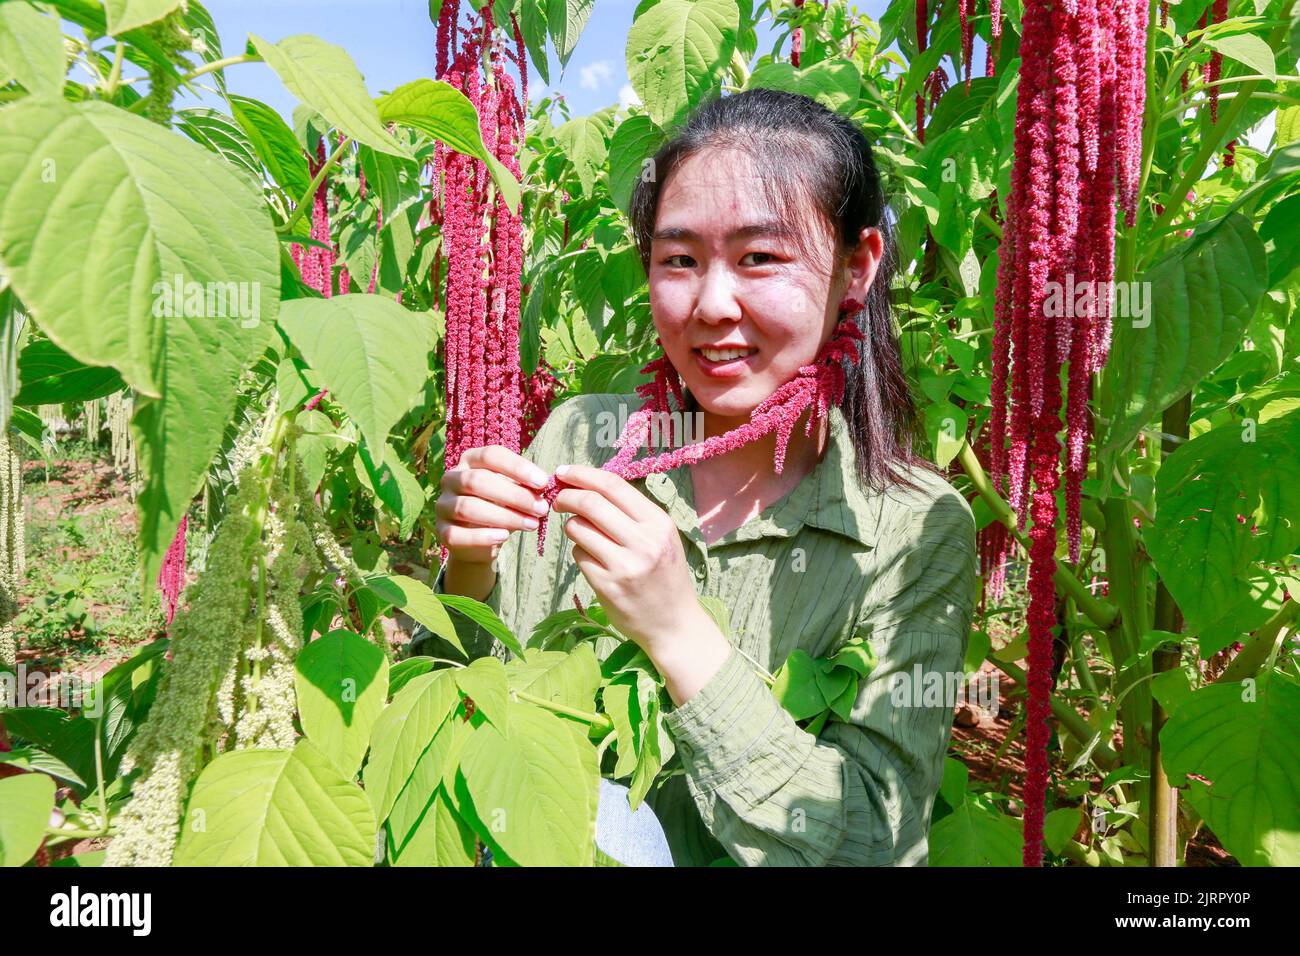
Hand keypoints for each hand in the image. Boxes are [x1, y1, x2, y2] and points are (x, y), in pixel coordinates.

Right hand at [435, 445, 550, 567]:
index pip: (491, 455)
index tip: (543, 482)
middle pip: (478, 481)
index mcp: (469, 460)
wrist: (480, 540)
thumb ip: (524, 485)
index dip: (517, 467)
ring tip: (531, 524)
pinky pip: (457, 534)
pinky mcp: (441, 531)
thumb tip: (543, 486)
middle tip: (541, 508)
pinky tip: (504, 537)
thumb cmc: (500, 506)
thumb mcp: (512, 491)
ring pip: (468, 508)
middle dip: (514, 495)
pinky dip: (482, 537)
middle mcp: (451, 478)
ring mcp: (442, 505)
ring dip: (504, 517)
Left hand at [551, 464, 728, 691]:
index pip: (613, 485)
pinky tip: (594, 561)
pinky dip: (579, 552)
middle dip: (566, 496)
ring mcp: (624, 565)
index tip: (563, 473)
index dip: (583, 474)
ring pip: (578, 529)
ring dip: (572, 526)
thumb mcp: (661, 537)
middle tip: (557, 500)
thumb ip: (632, 512)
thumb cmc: (664, 574)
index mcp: (658, 523)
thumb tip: (589, 485)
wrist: (673, 623)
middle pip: (590, 503)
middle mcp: (643, 542)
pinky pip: (578, 556)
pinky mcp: (607, 586)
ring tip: (583, 534)